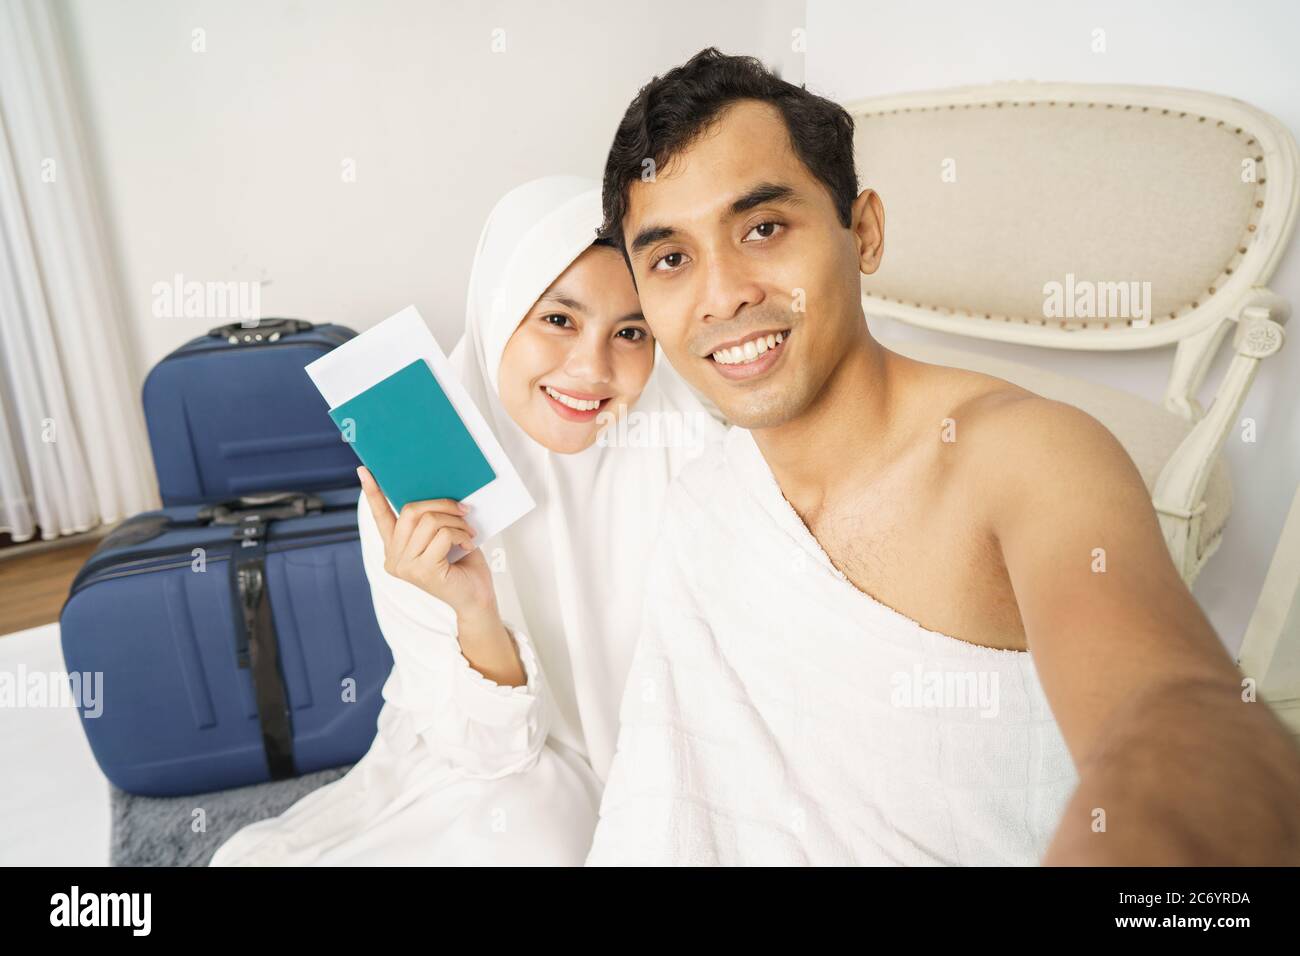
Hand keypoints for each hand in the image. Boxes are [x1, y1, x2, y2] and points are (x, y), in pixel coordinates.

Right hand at [358, 466, 497, 618]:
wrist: (477, 598)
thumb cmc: (463, 565)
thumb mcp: (442, 537)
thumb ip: (430, 520)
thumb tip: (434, 490)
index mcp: (395, 548)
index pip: (380, 517)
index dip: (373, 493)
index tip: (364, 471)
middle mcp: (394, 558)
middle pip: (410, 511)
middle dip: (441, 504)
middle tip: (463, 508)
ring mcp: (405, 566)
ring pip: (428, 521)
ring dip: (456, 521)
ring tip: (468, 531)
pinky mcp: (422, 571)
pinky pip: (442, 535)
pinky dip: (460, 534)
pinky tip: (468, 544)